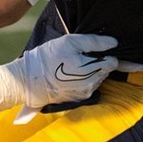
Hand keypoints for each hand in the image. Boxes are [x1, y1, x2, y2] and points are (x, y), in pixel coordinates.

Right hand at [0, 33, 117, 123]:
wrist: (28, 80)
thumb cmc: (48, 58)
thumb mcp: (70, 41)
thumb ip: (95, 42)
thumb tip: (114, 43)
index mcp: (93, 69)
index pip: (114, 61)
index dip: (105, 53)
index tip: (95, 49)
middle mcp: (93, 85)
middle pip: (105, 70)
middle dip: (97, 62)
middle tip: (79, 55)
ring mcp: (85, 93)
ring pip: (97, 79)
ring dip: (90, 71)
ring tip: (71, 64)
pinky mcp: (77, 99)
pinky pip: (87, 86)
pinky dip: (83, 79)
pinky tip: (69, 74)